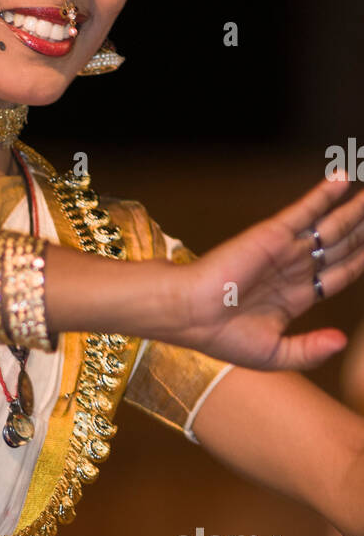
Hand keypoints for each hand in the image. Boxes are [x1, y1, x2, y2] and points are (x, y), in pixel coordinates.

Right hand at [166, 173, 363, 369]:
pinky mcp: (272, 234)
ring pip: (330, 226)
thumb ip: (310, 350)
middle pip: (340, 247)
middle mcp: (293, 269)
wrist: (190, 315)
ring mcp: (285, 250)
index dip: (362, 262)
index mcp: (295, 297)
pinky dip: (325, 194)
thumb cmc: (222, 338)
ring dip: (354, 211)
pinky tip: (344, 180)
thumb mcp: (274, 355)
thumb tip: (342, 341)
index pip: (339, 275)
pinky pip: (305, 211)